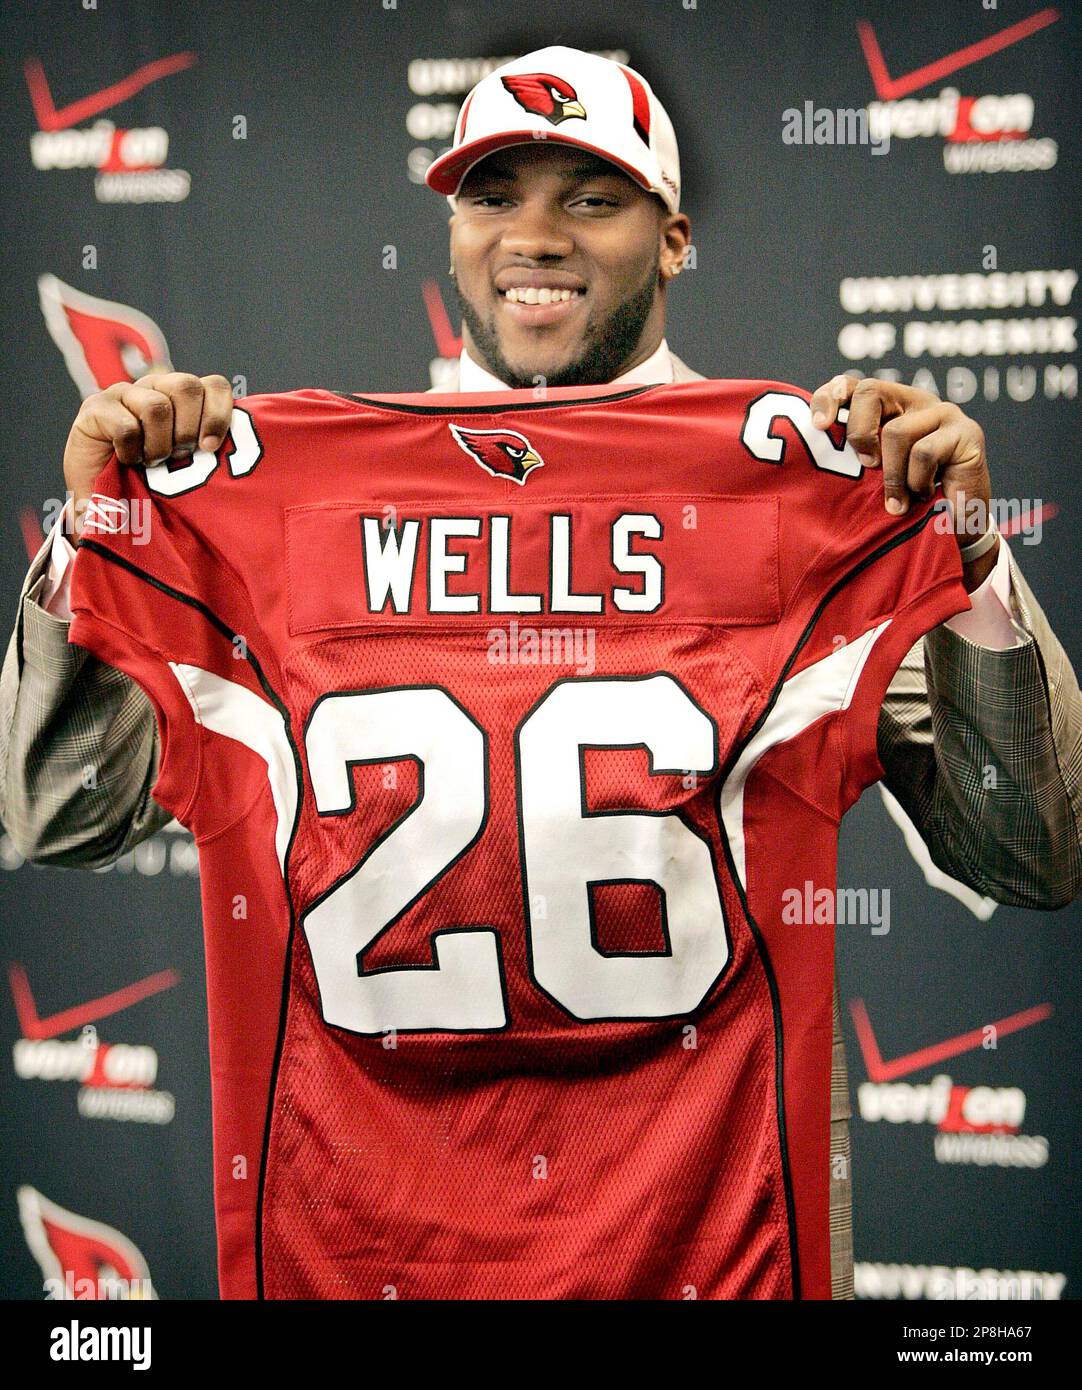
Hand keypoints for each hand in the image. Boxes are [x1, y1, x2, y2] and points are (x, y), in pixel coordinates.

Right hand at [63, 371, 233, 538]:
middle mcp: (157, 388)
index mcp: (185, 399)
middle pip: (187, 387)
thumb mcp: (194, 469)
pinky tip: (126, 460)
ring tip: (150, 462)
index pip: (215, 385)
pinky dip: (131, 451)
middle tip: (178, 457)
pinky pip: (126, 425)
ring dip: (158, 446)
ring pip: (157, 407)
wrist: (108, 502)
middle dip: (187, 430)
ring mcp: (124, 394)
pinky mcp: (96, 407)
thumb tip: (255, 454)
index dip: (218, 414)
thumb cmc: (157, 486)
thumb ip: (214, 450)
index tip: (211, 448)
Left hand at [809, 374, 998, 586]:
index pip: (852, 386)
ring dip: (892, 476)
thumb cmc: (908, 502)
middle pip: (871, 391)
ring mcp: (944, 414)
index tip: (818, 426)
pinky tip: (923, 496)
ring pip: (896, 431)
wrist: (956, 529)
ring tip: (899, 501)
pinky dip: (916, 482)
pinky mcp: (967, 433)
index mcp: (889, 407)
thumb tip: (812, 450)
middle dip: (859, 433)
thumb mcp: (873, 478)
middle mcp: (915, 401)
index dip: (829, 397)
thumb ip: (853, 458)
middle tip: (866, 467)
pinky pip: (923, 453)